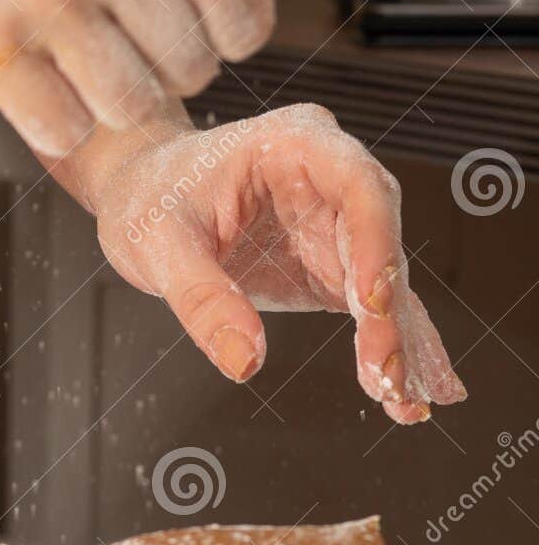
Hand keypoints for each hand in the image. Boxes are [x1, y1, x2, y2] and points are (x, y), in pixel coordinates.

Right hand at [0, 0, 430, 155]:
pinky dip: (60, 122)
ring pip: (130, 107)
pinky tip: (44, 79)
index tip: (172, 2)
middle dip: (162, 64)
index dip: (215, 32)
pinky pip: (63, 130)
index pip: (248, 26)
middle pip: (189, 70)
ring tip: (84, 56)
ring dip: (113, 99)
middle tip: (119, 30)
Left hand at [90, 105, 466, 424]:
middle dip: (389, 314)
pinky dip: (385, 348)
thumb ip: (201, 297)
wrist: (136, 194)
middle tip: (388, 377)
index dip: (375, 245)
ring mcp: (334, 224)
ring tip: (408, 400)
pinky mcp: (328, 265)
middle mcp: (329, 178)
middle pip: (380, 243)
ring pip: (386, 283)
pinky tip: (404, 394)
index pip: (359, 187)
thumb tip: (245, 361)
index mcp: (295, 144)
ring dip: (400, 343)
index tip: (373, 306)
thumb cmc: (146, 198)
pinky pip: (370, 308)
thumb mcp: (157, 242)